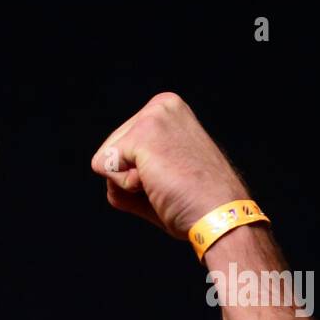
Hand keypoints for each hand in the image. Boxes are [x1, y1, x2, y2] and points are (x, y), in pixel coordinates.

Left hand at [90, 93, 248, 239]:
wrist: (219, 214)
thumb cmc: (192, 202)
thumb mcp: (158, 177)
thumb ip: (126, 168)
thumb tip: (100, 164)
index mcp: (167, 109)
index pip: (120, 146)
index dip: (135, 174)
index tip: (171, 176)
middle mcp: (161, 105)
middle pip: (108, 151)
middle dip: (128, 178)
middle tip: (169, 183)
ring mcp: (152, 117)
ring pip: (104, 161)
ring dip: (127, 185)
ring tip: (165, 183)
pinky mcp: (142, 135)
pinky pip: (104, 169)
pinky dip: (125, 188)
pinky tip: (158, 185)